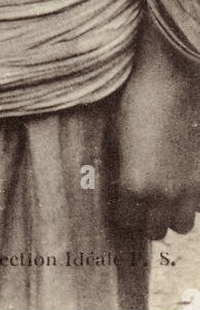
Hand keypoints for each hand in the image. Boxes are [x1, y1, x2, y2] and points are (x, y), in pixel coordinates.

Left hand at [114, 18, 199, 238]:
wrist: (176, 77)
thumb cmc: (139, 99)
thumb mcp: (117, 135)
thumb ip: (120, 168)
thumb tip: (118, 185)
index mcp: (135, 185)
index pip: (127, 223)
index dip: (123, 214)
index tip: (122, 204)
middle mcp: (165, 195)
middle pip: (156, 231)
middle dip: (148, 219)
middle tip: (143, 202)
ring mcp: (192, 189)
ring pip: (183, 224)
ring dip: (173, 213)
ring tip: (166, 193)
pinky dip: (192, 199)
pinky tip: (184, 178)